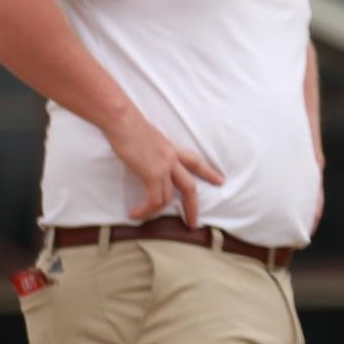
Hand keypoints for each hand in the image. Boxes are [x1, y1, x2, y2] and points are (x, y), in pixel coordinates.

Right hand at [106, 111, 221, 227]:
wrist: (122, 120)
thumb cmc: (129, 126)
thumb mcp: (150, 138)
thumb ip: (155, 151)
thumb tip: (149, 160)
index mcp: (173, 149)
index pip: (196, 162)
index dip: (209, 172)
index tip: (220, 181)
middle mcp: (172, 159)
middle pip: (190, 187)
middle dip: (192, 207)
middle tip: (193, 223)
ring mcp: (163, 166)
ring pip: (168, 198)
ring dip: (156, 211)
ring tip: (144, 216)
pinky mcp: (151, 173)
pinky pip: (153, 200)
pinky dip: (145, 210)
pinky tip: (134, 213)